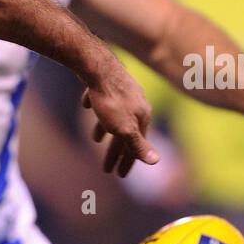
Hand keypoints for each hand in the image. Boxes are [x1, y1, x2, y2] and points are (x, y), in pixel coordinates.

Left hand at [82, 57, 158, 176]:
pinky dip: (95, 106)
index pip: (136, 145)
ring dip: (105, 128)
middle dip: (114, 151)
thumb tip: (156, 161)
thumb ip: (137, 144)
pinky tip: (86, 105)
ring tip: (94, 139)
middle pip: (124, 133)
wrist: (97, 67)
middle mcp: (135, 103)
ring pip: (113, 115)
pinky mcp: (105, 81)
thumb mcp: (124, 128)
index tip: (119, 176)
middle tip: (105, 169)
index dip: (128, 162)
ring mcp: (122, 91)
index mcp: (141, 116)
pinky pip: (100, 97)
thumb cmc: (111, 100)